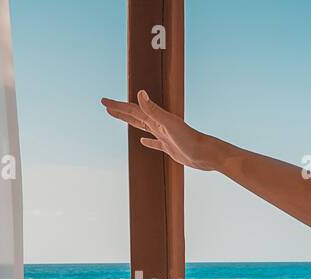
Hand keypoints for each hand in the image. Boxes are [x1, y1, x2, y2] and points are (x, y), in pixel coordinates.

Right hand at [100, 89, 218, 169]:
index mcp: (157, 119)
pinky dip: (148, 142)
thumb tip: (140, 93)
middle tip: (106, 105)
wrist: (207, 154)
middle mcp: (160, 125)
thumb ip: (154, 110)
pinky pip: (155, 143)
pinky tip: (143, 141)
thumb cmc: (190, 139)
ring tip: (120, 117)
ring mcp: (165, 136)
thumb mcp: (169, 124)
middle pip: (136, 116)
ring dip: (130, 122)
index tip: (104, 101)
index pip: (133, 110)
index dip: (118, 105)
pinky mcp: (170, 148)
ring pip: (143, 127)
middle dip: (120, 110)